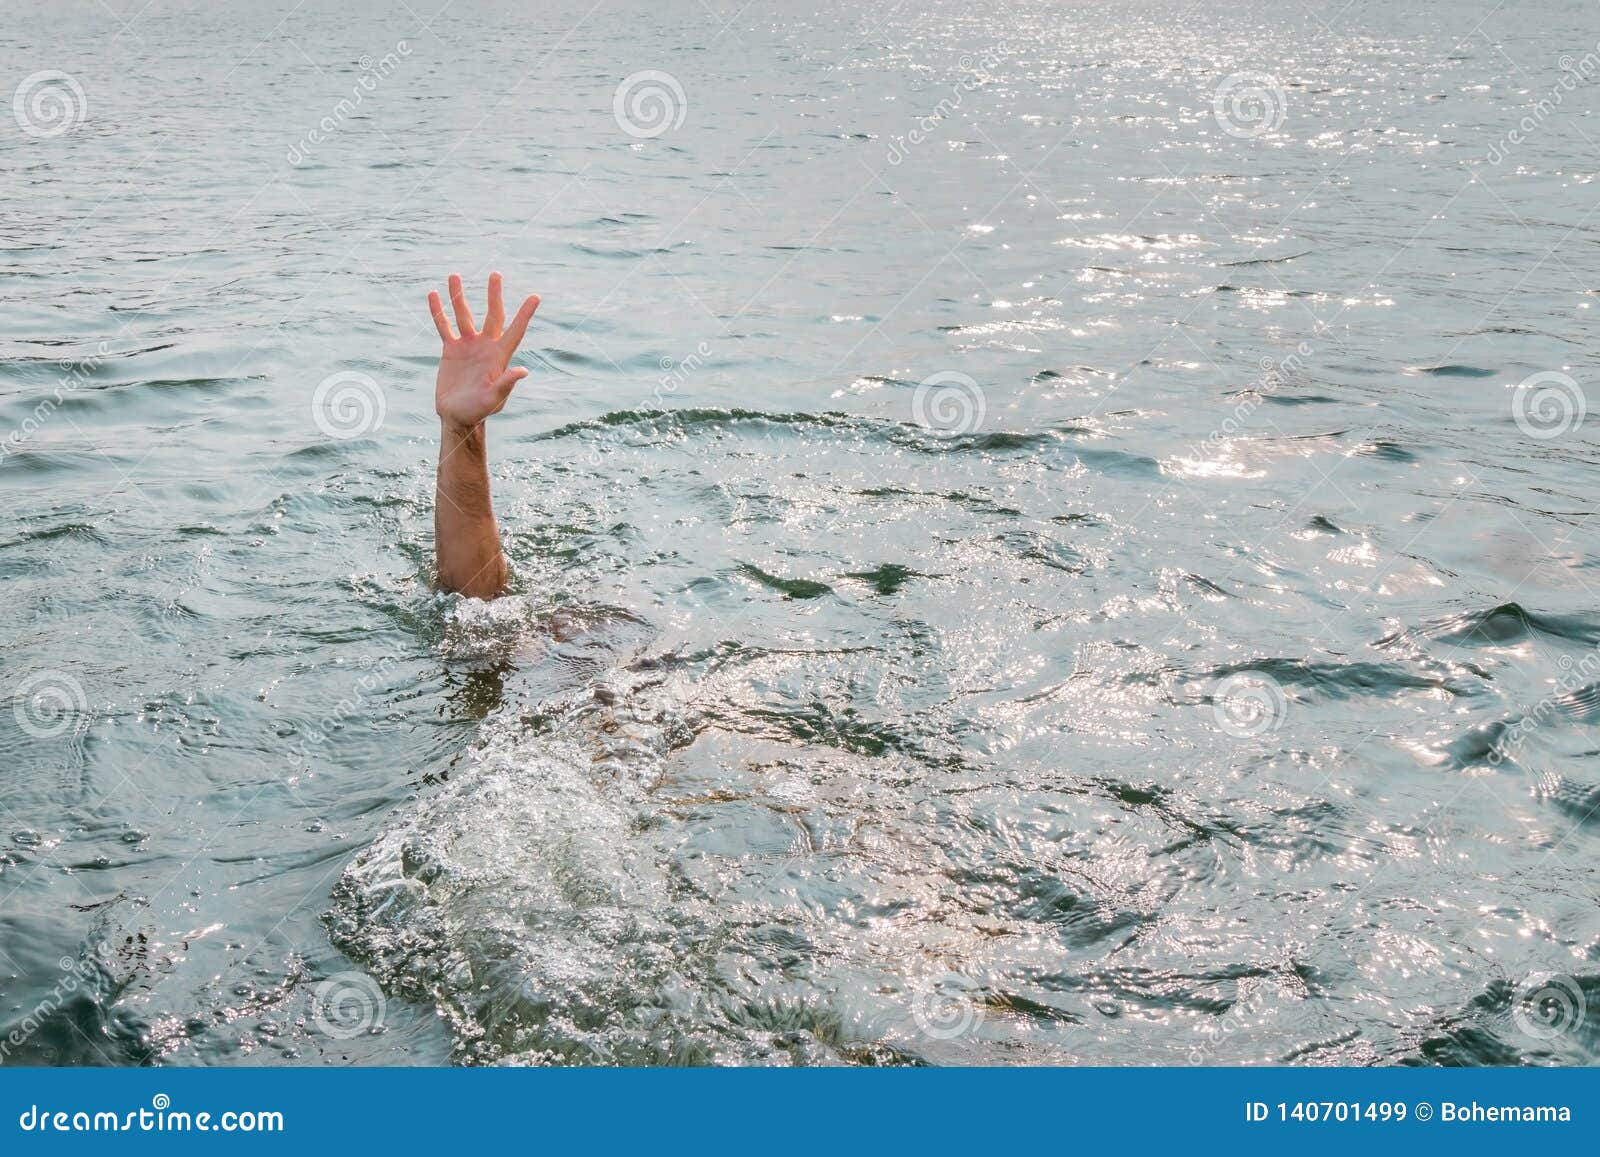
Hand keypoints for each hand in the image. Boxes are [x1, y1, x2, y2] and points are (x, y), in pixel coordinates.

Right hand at [428, 272, 539, 433]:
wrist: (458, 416)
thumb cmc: (479, 411)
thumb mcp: (494, 399)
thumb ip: (506, 384)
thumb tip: (523, 371)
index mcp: (499, 356)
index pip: (515, 330)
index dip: (525, 314)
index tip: (535, 296)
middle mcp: (485, 346)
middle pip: (492, 314)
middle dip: (494, 294)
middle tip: (496, 274)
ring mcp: (468, 346)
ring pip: (463, 314)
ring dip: (459, 296)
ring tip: (454, 275)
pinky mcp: (451, 350)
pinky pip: (444, 326)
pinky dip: (438, 311)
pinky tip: (434, 295)